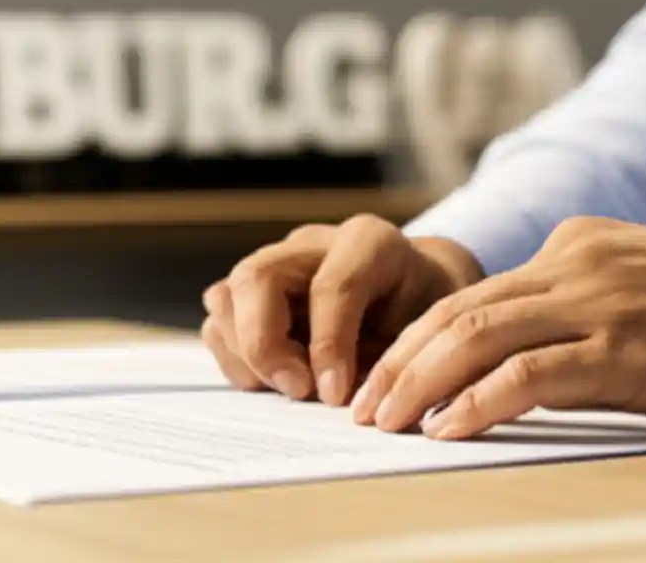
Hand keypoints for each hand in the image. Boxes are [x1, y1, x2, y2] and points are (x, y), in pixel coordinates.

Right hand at [200, 214, 483, 405]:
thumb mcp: (426, 335)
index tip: (336, 396)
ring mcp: (276, 262)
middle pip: (257, 278)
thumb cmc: (424, 317)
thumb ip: (389, 362)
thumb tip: (344, 403)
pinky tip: (275, 381)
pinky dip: (237, 359)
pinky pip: (219, 322)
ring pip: (226, 297)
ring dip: (246, 354)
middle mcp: (313, 244)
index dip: (329, 344)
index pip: (332, 285)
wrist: (417, 295)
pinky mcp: (252, 291)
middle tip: (297, 391)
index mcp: (370, 243)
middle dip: (265, 344)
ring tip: (291, 388)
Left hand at [352, 217, 645, 438]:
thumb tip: (517, 364)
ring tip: (383, 422)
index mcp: (577, 245)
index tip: (384, 376)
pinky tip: (446, 429)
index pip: (472, 293)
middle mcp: (577, 262)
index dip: (415, 338)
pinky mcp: (627, 348)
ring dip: (415, 381)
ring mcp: (600, 300)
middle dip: (395, 360)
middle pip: (456, 310)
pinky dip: (475, 402)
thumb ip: (577, 311)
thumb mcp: (642, 296)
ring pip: (475, 335)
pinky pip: (527, 374)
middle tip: (360, 405)